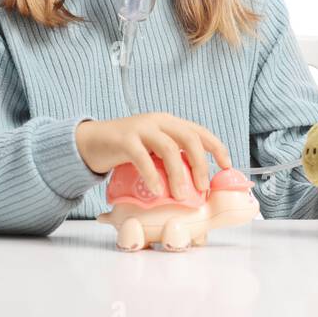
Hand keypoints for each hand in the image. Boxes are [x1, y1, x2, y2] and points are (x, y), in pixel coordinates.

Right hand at [75, 112, 231, 197]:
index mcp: (169, 123)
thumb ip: (170, 159)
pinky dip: (153, 175)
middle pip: (189, 138)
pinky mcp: (124, 139)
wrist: (91, 142)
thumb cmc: (126, 150)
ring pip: (169, 148)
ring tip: (181, 195)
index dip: (216, 147)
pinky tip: (158, 190)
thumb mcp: (152, 150)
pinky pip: (142, 157)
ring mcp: (141, 128)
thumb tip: (193, 185)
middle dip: (200, 163)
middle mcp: (158, 121)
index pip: (199, 131)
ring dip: (179, 174)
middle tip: (203, 187)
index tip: (226, 165)